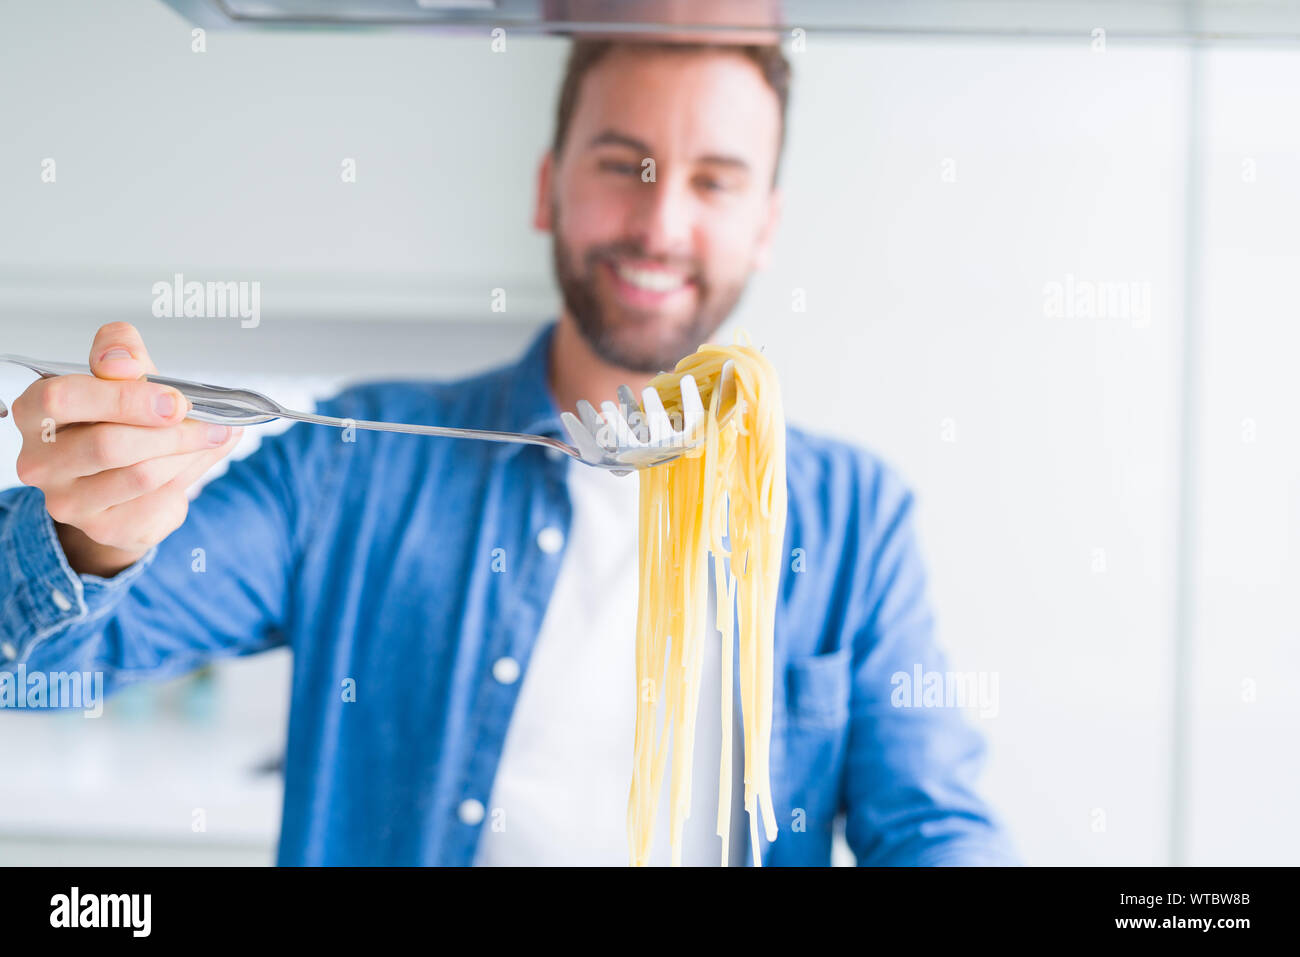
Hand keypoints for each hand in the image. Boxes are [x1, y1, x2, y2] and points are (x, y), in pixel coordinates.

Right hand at [11, 322, 242, 575]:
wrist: (121, 481)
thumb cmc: (115, 419)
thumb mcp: (119, 374)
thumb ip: (120, 352)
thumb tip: (124, 363)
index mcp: (36, 412)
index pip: (63, 399)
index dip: (124, 398)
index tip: (174, 400)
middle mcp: (40, 461)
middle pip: (107, 445)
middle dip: (170, 432)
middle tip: (210, 422)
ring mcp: (68, 501)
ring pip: (140, 474)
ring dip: (187, 453)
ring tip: (213, 435)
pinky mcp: (104, 527)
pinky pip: (158, 500)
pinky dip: (190, 475)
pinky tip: (198, 459)